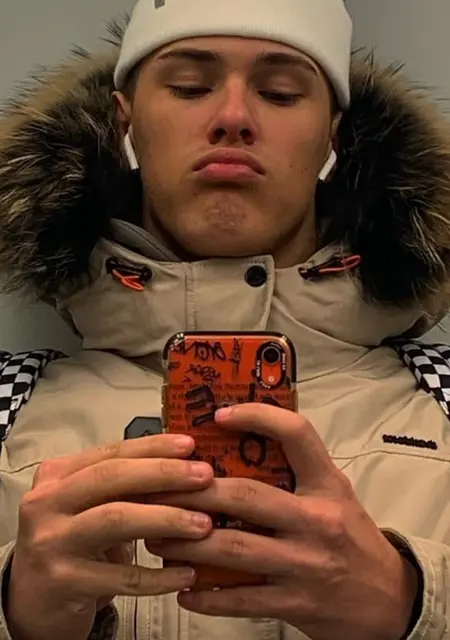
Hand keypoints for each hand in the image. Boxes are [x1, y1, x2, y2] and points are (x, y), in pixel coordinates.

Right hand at [6, 434, 213, 639]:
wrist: (33, 600)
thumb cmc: (71, 544)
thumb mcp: (89, 506)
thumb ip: (124, 486)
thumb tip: (184, 467)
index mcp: (57, 475)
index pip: (111, 452)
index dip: (153, 447)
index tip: (189, 445)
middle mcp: (47, 503)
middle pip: (111, 477)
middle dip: (163, 474)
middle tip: (203, 477)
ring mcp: (51, 541)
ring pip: (116, 519)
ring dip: (166, 518)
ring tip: (203, 523)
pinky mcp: (62, 581)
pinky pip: (120, 576)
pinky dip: (158, 575)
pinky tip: (186, 572)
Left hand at [146, 404, 418, 639]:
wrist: (390, 599)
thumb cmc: (352, 537)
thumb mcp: (334, 493)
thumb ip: (296, 472)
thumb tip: (233, 449)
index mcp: (328, 485)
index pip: (296, 435)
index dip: (257, 417)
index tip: (219, 415)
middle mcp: (317, 520)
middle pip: (247, 495)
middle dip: (196, 491)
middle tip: (162, 489)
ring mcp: (306, 564)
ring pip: (234, 549)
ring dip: (188, 544)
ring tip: (158, 539)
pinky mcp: (296, 603)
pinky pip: (242, 599)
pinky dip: (207, 596)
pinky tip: (183, 588)